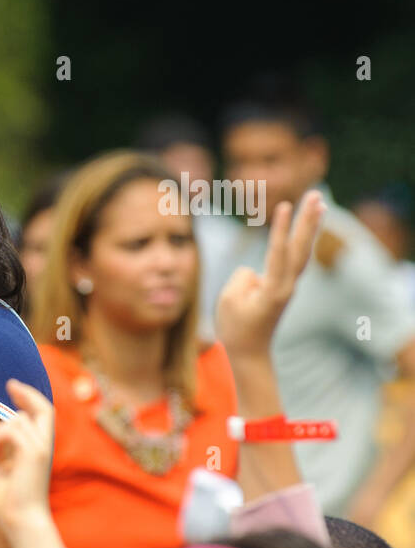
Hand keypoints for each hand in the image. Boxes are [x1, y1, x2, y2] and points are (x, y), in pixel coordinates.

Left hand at [0, 379, 56, 539]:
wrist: (21, 521)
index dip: (30, 397)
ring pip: (18, 419)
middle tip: (10, 384)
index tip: (14, 386)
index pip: (42, 415)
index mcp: (38, 450)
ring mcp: (41, 449)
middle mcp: (44, 447)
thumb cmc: (10, 501)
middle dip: (27, 394)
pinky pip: (11, 431)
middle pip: (43, 408)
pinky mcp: (33, 454)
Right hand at [216, 190, 323, 359]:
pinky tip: (305, 228)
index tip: (285, 205)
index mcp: (273, 290)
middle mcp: (287, 286)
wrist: (250, 352)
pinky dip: (301, 239)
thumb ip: (243, 277)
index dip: (282, 229)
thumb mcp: (228, 300)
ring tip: (319, 203)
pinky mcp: (284, 286)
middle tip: (316, 195)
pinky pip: (295, 257)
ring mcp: (289, 285)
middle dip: (308, 220)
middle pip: (301, 248)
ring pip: (302, 250)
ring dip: (310, 226)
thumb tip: (256, 272)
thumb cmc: (236, 327)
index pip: (279, 253)